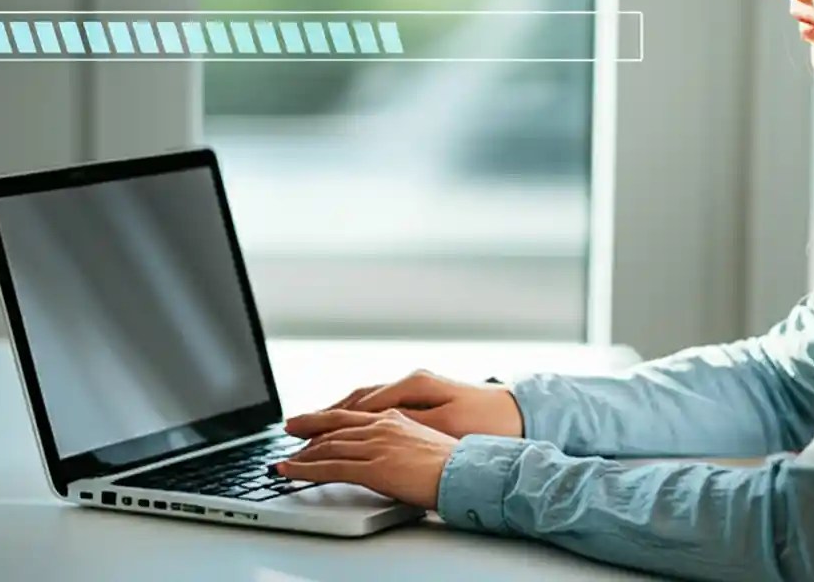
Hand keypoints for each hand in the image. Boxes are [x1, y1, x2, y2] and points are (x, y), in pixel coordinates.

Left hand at [276, 408, 456, 509]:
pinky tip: (291, 473)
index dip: (329, 417)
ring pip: (329, 445)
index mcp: (396, 416)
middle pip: (336, 425)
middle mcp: (383, 425)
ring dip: (302, 453)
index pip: (354, 414)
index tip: (313, 420)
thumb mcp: (426, 439)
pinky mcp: (373, 467)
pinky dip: (305, 470)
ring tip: (285, 459)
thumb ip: (404, 438)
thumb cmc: (455, 461)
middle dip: (309, 428)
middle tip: (289, 430)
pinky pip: (331, 468)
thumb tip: (393, 448)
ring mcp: (376, 445)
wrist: (468, 472)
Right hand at [302, 369, 522, 438]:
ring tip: (312, 423)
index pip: (358, 405)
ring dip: (339, 411)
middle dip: (324, 413)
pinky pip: (379, 403)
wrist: (520, 414)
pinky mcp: (424, 397)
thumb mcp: (445, 423)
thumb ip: (405, 421)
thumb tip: (371, 420)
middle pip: (357, 398)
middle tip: (293, 425)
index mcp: (413, 385)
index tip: (302, 431)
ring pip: (366, 399)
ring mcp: (417, 387)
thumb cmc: (487, 420)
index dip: (328, 419)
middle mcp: (411, 381)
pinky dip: (358, 411)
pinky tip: (349, 420)